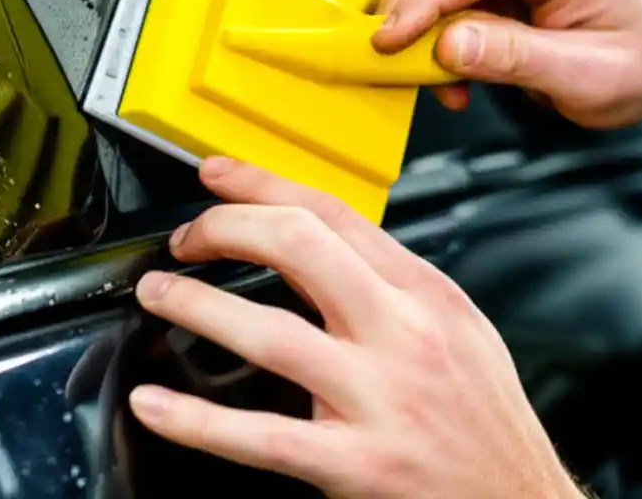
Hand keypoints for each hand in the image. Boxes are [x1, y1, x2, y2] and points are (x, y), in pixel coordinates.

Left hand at [127, 157, 585, 497]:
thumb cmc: (486, 423)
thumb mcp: (457, 330)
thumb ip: (391, 287)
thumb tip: (315, 246)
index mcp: (427, 296)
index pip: (335, 212)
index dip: (264, 184)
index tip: (219, 176)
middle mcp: (404, 336)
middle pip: (300, 247)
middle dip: (226, 228)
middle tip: (185, 239)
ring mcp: (379, 399)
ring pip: (271, 333)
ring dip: (197, 306)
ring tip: (158, 293)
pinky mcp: (358, 465)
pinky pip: (261, 436)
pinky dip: (196, 420)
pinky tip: (155, 405)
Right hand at [371, 0, 641, 128]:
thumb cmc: (633, 63)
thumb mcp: (587, 78)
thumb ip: (516, 59)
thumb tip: (448, 46)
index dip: (420, 4)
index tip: (386, 44)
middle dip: (404, 3)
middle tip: (405, 66)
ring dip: (409, 9)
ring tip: (438, 69)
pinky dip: (419, 17)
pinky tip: (447, 56)